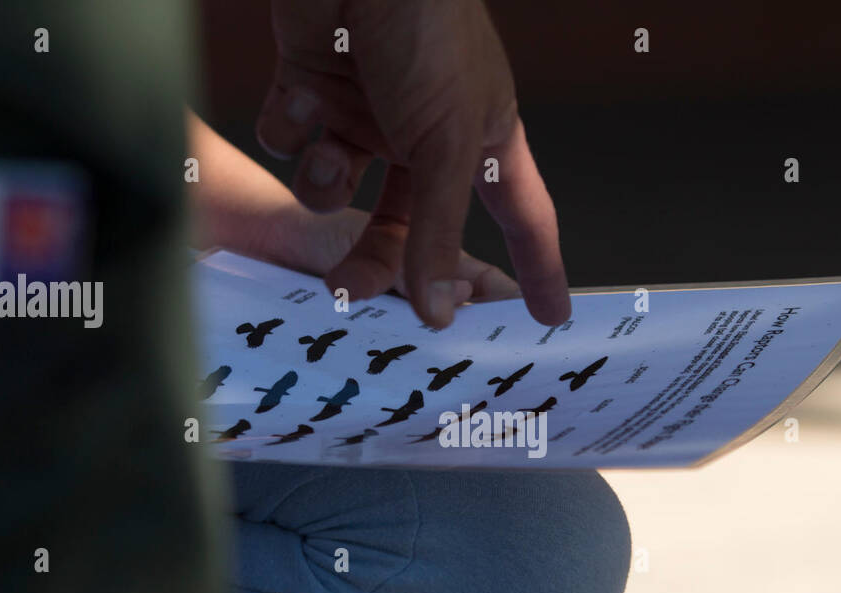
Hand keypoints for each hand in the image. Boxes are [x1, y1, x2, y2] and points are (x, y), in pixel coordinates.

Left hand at [257, 0, 569, 328]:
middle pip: (405, 226)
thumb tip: (437, 311)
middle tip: (351, 290)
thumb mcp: (443, 142)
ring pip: (336, 190)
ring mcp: (364, 114)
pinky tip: (299, 96)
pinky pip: (292, 142)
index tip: (549, 315)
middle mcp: (422, 133)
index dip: (538, 267)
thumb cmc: (425, 28)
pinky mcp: (309, 91)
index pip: (521, 217)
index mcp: (480, 138)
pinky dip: (291, 127)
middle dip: (376, 257)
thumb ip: (439, 232)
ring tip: (329, 154)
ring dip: (324, 180)